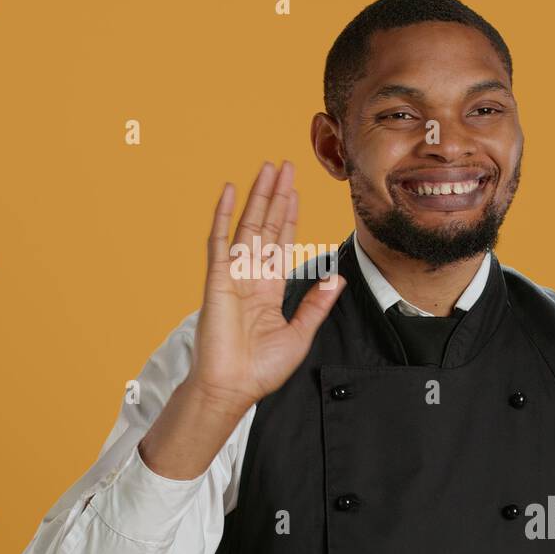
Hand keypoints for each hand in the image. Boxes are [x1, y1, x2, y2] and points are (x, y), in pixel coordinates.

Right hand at [188, 160, 345, 413]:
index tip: (295, 192)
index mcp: (270, 289)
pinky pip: (219, 240)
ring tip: (267, 169)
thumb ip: (316, 304)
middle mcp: (251, 276)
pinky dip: (223, 215)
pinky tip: (229, 191)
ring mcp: (233, 275)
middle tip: (284, 166)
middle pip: (266, 226)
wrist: (233, 387)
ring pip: (248, 225)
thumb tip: (337, 279)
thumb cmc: (261, 369)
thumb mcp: (300, 334)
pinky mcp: (217, 279)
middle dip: (276, 196)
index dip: (289, 216)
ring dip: (258, 196)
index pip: (281, 243)